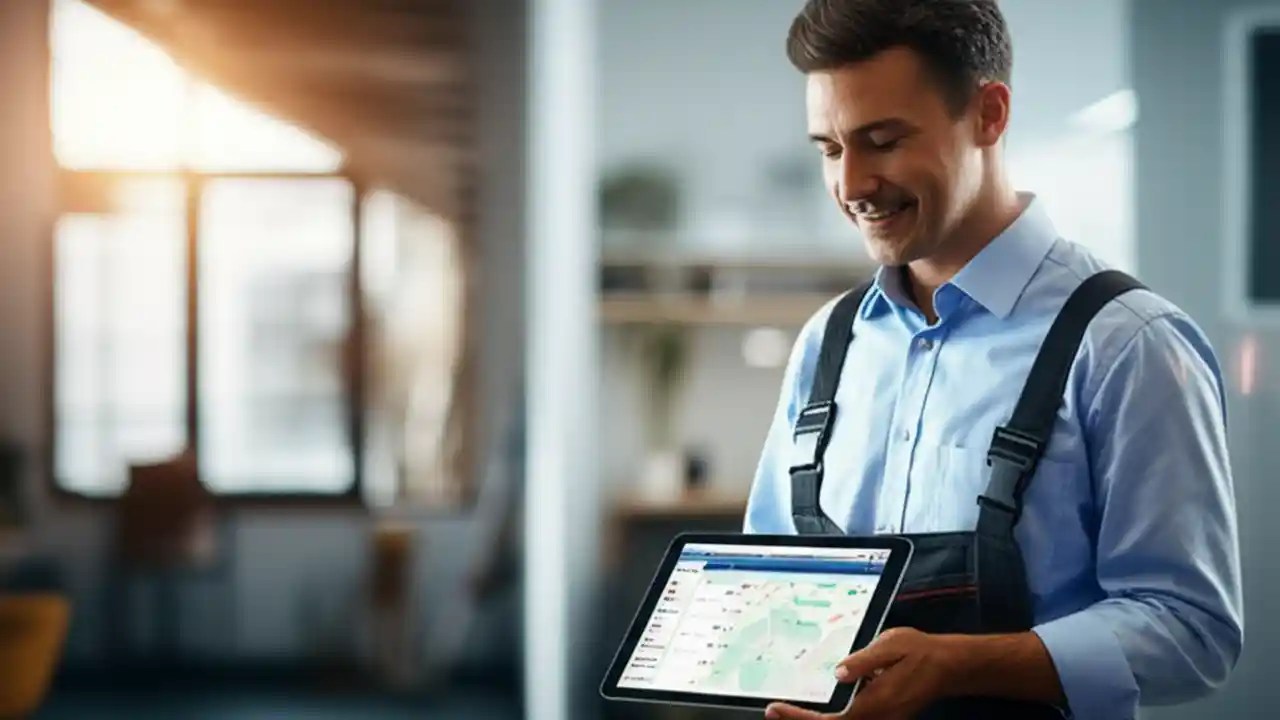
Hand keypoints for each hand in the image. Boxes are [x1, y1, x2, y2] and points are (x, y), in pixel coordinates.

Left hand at [764, 628, 961, 719]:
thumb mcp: (891, 645)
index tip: (777, 709)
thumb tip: (839, 673)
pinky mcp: (880, 716)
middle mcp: (876, 717)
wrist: (946, 666)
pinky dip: (829, 719)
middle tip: (774, 713)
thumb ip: (864, 661)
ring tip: (787, 712)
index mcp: (875, 703)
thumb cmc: (920, 653)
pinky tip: (812, 709)